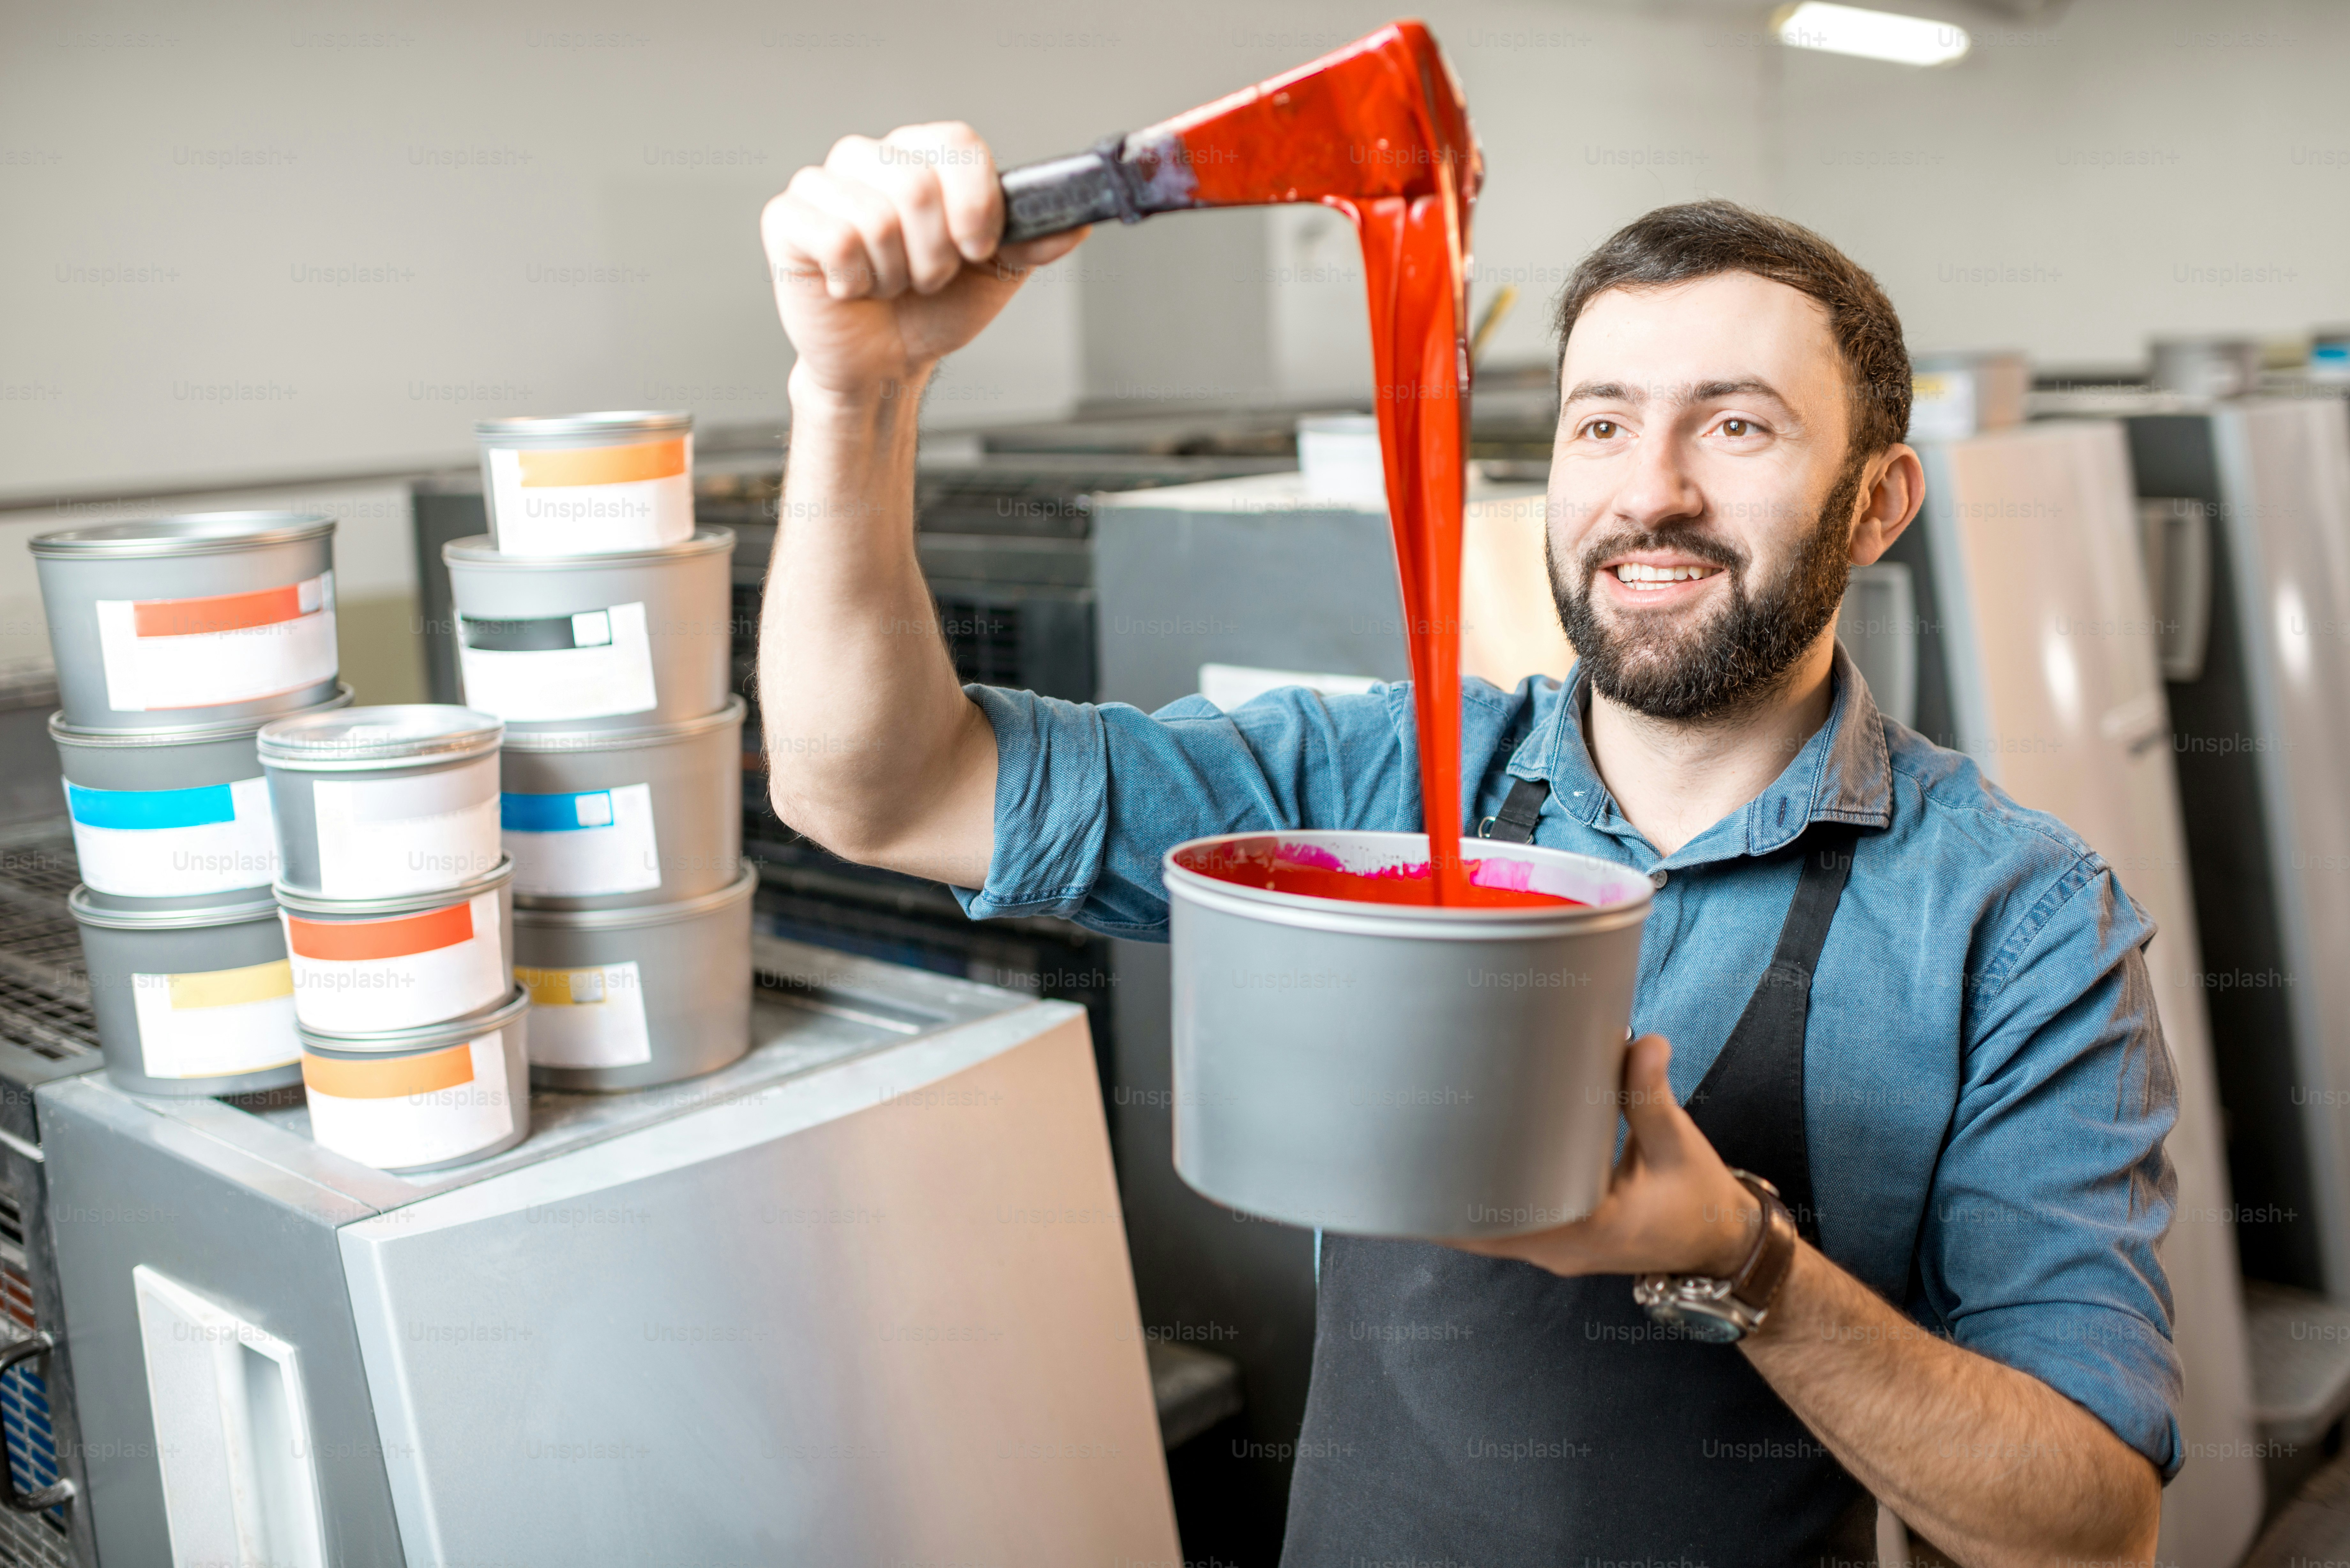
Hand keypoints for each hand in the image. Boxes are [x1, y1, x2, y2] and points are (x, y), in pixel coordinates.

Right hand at [760, 122, 1086, 403]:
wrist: (885, 363)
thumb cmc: (933, 311)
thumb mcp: (995, 273)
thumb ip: (1033, 241)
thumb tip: (1077, 222)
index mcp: (922, 155)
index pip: (958, 143)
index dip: (976, 201)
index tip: (978, 248)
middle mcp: (869, 158)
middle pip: (918, 181)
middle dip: (935, 254)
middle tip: (926, 278)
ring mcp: (822, 184)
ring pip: (877, 218)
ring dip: (895, 273)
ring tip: (888, 284)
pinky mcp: (786, 220)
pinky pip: (836, 240)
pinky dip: (854, 280)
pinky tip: (850, 287)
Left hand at [1450, 1035, 1763, 1277]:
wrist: (1720, 1241)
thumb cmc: (1699, 1196)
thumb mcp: (1677, 1145)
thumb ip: (1651, 1095)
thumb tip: (1643, 1043)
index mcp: (1593, 1231)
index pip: (1509, 1224)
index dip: (1463, 1203)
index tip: (1428, 1170)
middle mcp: (1566, 1251)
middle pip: (1486, 1233)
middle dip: (1446, 1199)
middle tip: (1411, 1151)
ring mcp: (1560, 1253)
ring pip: (1492, 1236)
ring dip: (1460, 1205)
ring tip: (1420, 1161)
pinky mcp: (1562, 1244)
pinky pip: (1510, 1232)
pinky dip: (1484, 1208)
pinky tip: (1457, 1178)